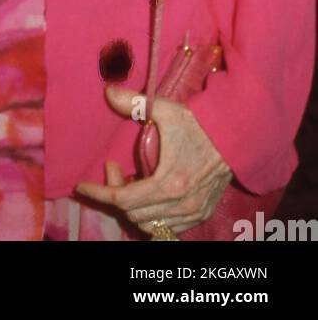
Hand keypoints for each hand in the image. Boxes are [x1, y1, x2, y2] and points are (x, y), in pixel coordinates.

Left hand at [74, 85, 232, 236]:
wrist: (238, 136)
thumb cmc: (200, 123)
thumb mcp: (166, 110)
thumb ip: (133, 102)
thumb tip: (108, 91)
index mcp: (168, 183)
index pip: (122, 199)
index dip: (98, 193)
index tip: (81, 186)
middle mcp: (180, 204)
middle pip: (133, 213)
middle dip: (115, 192)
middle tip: (112, 167)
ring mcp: (192, 212)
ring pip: (149, 224)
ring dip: (133, 207)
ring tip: (131, 180)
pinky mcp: (202, 214)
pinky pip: (168, 228)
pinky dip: (152, 217)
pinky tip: (148, 196)